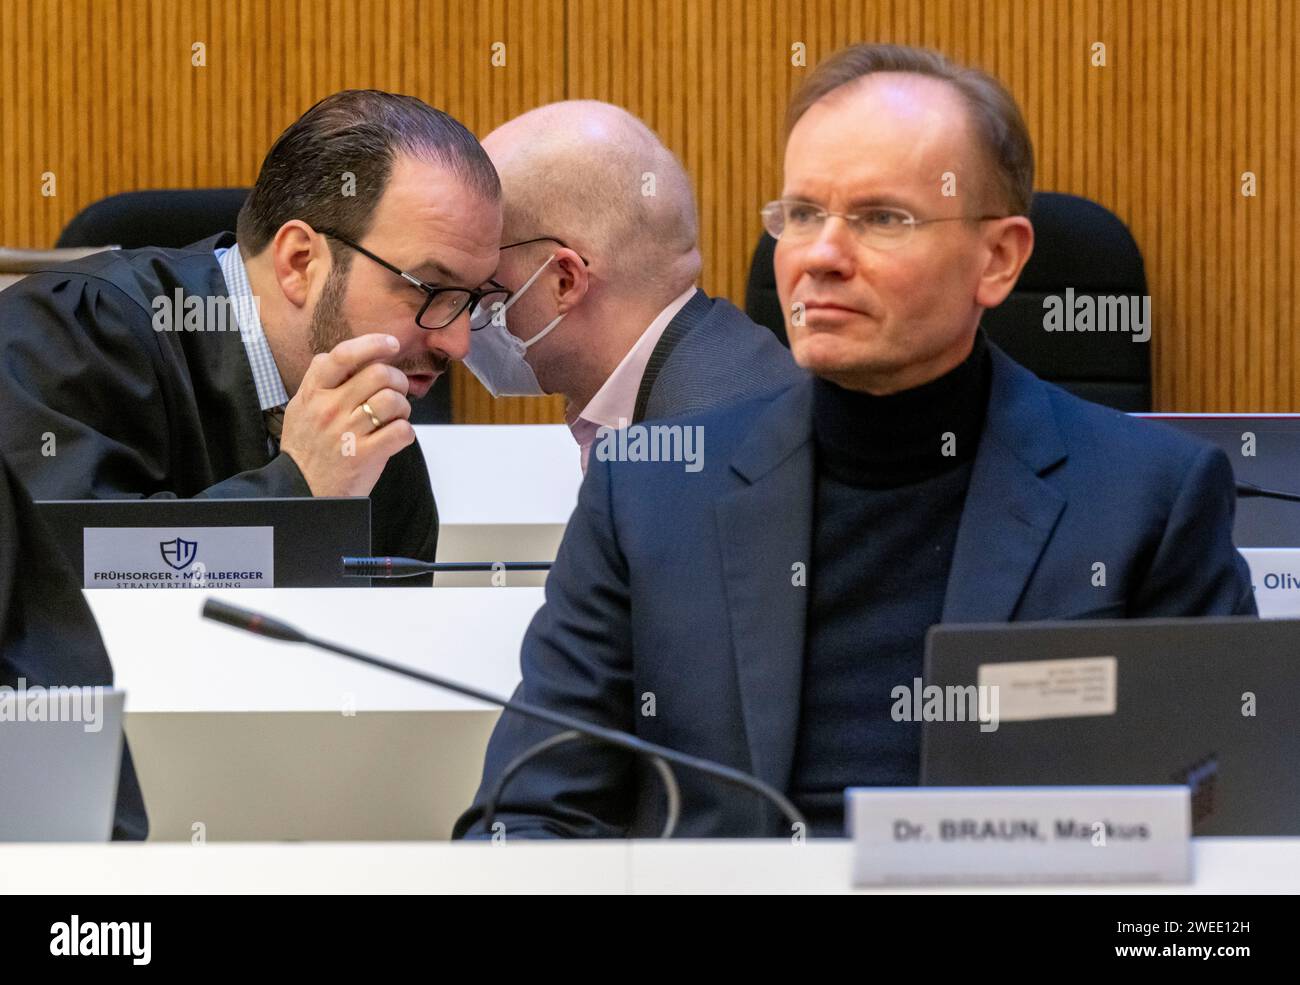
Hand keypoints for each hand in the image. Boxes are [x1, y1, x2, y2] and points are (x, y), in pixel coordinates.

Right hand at [277, 334, 415, 496]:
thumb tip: (342, 355)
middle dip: (397, 380)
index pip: (343, 355)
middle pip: (379, 374)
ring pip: (394, 401)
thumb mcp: (300, 408)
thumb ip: (320, 380)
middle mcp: (329, 409)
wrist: (301, 492)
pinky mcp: (366, 455)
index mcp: (313, 393)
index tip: (391, 344)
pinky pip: (402, 431)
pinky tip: (395, 437)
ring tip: (394, 417)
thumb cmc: (307, 448)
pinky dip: (406, 432)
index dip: (372, 344)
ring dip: (403, 407)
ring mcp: (348, 432)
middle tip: (396, 392)